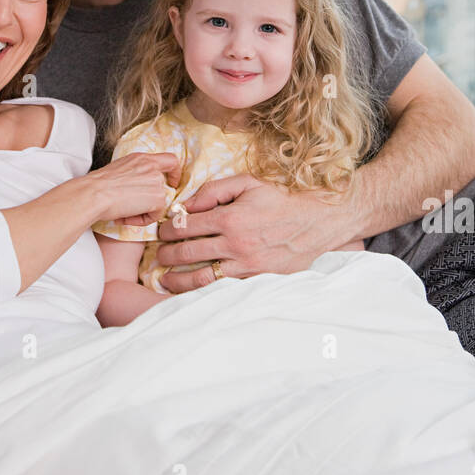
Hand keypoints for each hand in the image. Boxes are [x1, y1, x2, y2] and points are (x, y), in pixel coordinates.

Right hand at [88, 151, 180, 226]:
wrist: (94, 194)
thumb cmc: (98, 185)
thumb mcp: (119, 170)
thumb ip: (134, 174)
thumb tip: (136, 188)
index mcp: (141, 158)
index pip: (170, 159)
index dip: (174, 172)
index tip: (170, 181)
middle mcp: (151, 167)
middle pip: (166, 184)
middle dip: (156, 198)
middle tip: (142, 206)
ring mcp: (156, 182)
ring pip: (159, 202)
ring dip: (144, 211)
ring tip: (124, 213)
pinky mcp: (158, 198)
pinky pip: (156, 214)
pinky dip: (142, 220)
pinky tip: (126, 217)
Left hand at [153, 173, 362, 292]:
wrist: (316, 223)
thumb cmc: (280, 201)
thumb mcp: (248, 183)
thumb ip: (214, 189)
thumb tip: (187, 205)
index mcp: (230, 217)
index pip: (185, 226)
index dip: (167, 229)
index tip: (161, 231)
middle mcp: (235, 244)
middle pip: (187, 253)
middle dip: (166, 254)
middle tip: (158, 254)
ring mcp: (245, 266)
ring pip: (200, 278)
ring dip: (176, 279)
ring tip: (164, 278)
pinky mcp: (255, 280)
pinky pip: (221, 289)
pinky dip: (201, 291)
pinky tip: (189, 291)